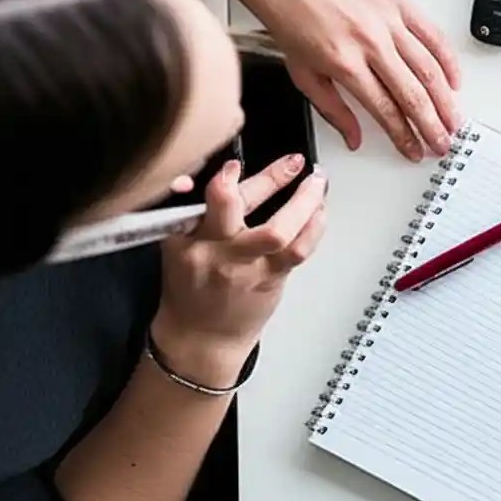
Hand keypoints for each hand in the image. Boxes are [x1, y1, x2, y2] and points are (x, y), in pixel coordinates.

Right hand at [151, 155, 326, 384]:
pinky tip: (320, 210)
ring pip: (277, 229)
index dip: (220, 180)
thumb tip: (228, 173)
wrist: (201, 338)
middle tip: (292, 162)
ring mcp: (244, 267)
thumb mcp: (180, 246)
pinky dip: (314, 225)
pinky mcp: (270, 279)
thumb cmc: (192, 288)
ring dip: (304, 200)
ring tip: (317, 181)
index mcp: (185, 237)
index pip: (199, 200)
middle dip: (267, 179)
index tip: (233, 165)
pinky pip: (298, 250)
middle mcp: (214, 250)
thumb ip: (198, 212)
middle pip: (233, 207)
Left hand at [240, 0, 462, 160]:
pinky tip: (454, 80)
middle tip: (442, 143)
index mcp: (344, 63)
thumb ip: (332, 110)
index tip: (414, 150)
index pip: (385, 110)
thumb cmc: (289, 17)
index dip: (404, 137)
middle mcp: (370, 42)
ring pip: (428, 69)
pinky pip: (432, 34)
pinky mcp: (397, 0)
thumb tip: (353, 138)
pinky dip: (447, 60)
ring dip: (445, 100)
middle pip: (413, 94)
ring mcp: (387, 19)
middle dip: (431, 126)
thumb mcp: (302, 73)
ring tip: (453, 120)